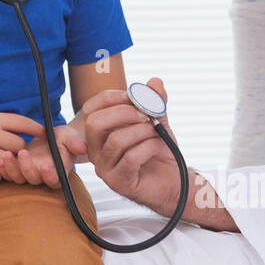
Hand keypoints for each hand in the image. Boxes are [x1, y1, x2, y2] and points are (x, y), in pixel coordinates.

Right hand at [0, 111, 43, 182]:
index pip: (23, 123)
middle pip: (20, 146)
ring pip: (10, 162)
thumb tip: (32, 132)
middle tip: (14, 154)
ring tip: (0, 161)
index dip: (38, 130)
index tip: (46, 135)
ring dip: (9, 164)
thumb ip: (6, 124)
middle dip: (20, 151)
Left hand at [0, 122, 86, 188]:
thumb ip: (75, 143)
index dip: (50, 176)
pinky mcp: (18, 170)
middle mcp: (43, 177)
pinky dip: (4, 169)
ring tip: (6, 155)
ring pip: (19, 179)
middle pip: (34, 180)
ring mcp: (29, 174)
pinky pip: (9, 175)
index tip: (45, 165)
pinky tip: (1, 159)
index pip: (55, 181)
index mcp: (59, 172)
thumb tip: (83, 147)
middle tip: (23, 153)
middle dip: (26, 168)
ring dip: (12, 169)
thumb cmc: (64, 138)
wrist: (52, 137)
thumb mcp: (70, 137)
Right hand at [79, 77, 185, 215]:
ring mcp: (104, 168)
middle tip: (146, 115)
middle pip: (95, 123)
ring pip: (116, 140)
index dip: (113, 97)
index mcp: (99, 133)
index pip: (92, 108)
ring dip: (141, 131)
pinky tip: (157, 146)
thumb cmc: (158, 152)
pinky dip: (149, 147)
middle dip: (123, 113)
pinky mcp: (118, 182)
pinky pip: (131, 158)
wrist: (173, 182)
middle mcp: (96, 150)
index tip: (135, 96)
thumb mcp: (157, 122)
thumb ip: (155, 102)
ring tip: (155, 133)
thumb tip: (155, 82)